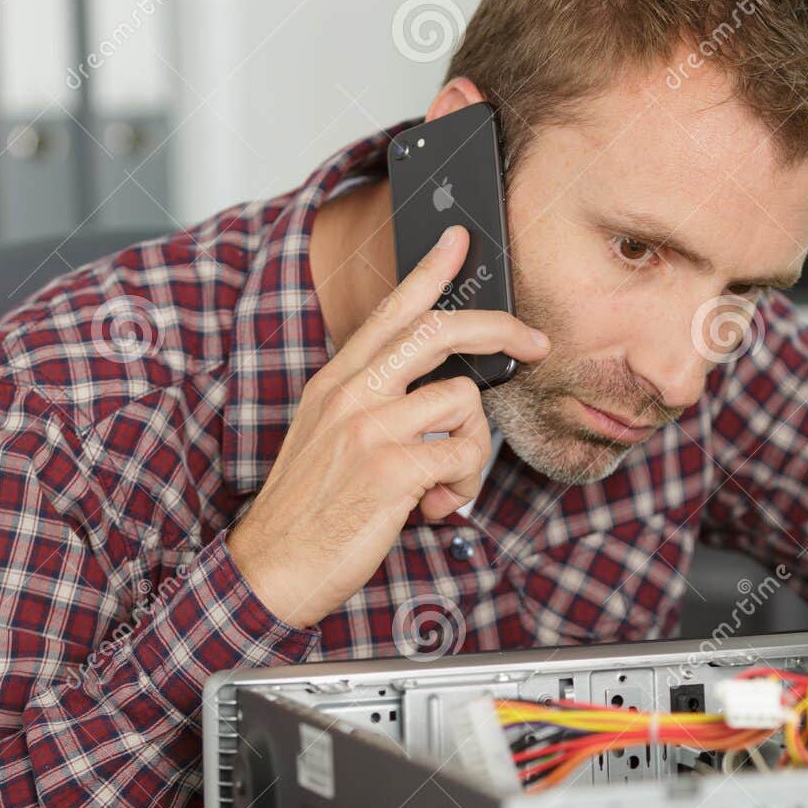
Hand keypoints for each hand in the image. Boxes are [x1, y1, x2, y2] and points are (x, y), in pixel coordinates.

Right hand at [226, 225, 550, 627]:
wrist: (272, 567)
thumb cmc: (311, 510)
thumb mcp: (332, 440)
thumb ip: (378, 408)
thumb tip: (449, 399)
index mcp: (335, 382)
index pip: (390, 312)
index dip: (429, 272)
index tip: (457, 240)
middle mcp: (350, 394)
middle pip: (438, 331)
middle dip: (499, 327)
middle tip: (535, 339)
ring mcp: (368, 427)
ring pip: (463, 401)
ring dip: (472, 448)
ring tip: (446, 483)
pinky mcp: (390, 468)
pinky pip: (463, 455)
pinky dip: (464, 485)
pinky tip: (436, 507)